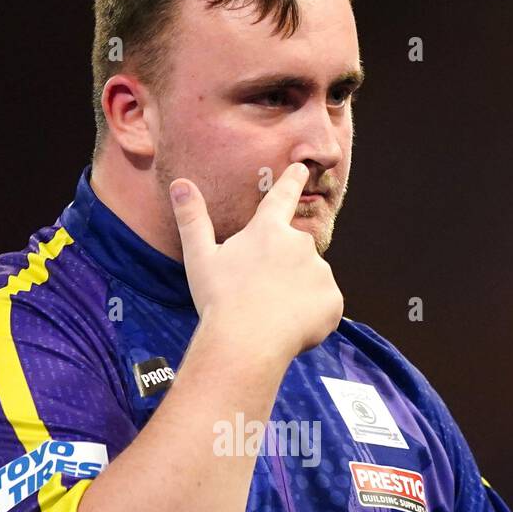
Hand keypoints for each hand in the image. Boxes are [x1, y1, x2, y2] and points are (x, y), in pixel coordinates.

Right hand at [168, 161, 343, 360]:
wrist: (245, 343)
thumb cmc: (220, 300)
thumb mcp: (200, 258)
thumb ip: (192, 219)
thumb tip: (179, 184)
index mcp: (268, 230)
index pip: (282, 197)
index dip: (291, 181)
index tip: (300, 168)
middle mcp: (300, 243)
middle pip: (294, 252)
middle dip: (282, 270)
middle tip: (258, 295)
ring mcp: (320, 272)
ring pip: (310, 281)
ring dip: (297, 294)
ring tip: (272, 316)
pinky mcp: (333, 300)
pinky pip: (324, 307)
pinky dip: (312, 316)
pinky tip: (290, 328)